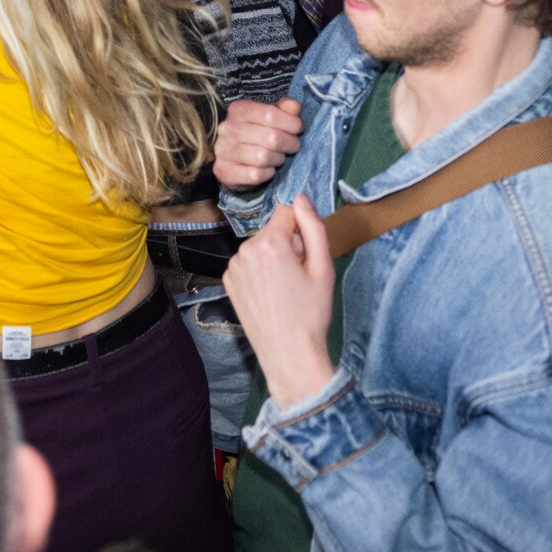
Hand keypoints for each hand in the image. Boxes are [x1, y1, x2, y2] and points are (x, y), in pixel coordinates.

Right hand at [214, 97, 303, 188]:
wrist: (232, 159)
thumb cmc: (256, 134)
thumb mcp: (269, 117)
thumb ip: (284, 109)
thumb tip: (295, 106)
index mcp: (238, 110)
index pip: (270, 114)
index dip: (291, 123)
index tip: (298, 128)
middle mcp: (227, 128)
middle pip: (271, 137)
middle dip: (289, 143)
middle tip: (293, 145)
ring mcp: (223, 150)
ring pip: (264, 157)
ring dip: (278, 159)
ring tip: (279, 156)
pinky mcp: (224, 171)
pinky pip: (256, 174)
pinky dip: (267, 173)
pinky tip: (268, 169)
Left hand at [224, 194, 336, 405]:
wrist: (288, 353)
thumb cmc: (310, 313)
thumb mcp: (322, 267)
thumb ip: (313, 227)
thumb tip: (301, 198)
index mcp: (269, 243)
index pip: (286, 212)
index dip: (301, 231)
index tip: (306, 255)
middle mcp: (245, 250)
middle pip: (272, 231)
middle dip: (287, 245)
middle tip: (298, 277)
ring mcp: (233, 266)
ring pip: (260, 246)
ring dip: (273, 258)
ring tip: (285, 288)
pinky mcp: (228, 281)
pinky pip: (248, 263)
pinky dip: (259, 271)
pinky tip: (270, 294)